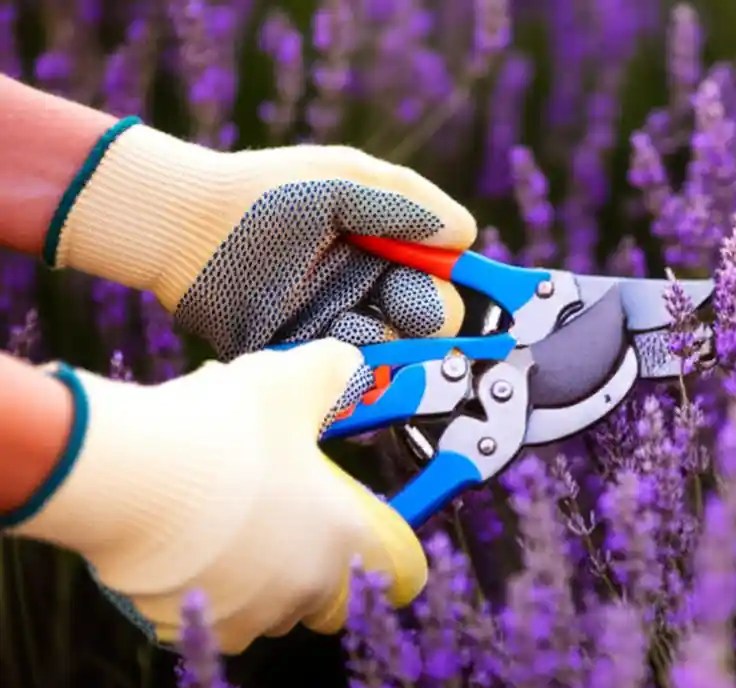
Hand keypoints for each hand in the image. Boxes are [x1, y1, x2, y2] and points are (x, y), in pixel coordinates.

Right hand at [4, 340, 426, 653]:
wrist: (123, 471)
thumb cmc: (219, 429)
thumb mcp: (290, 379)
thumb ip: (333, 372)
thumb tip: (348, 365)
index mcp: (343, 540)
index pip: (394, 571)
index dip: (381, 546)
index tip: (358, 525)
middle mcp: (303, 589)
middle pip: (325, 591)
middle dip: (310, 560)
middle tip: (281, 513)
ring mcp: (245, 614)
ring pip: (266, 605)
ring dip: (255, 574)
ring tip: (225, 518)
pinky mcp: (186, 625)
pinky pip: (208, 611)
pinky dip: (201, 584)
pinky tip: (181, 540)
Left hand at [46, 118, 476, 409]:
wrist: (184, 223)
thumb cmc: (264, 190)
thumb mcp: (344, 181)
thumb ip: (406, 204)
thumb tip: (466, 235)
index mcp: (380, 250)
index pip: (439, 278)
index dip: (456, 284)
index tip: (465, 288)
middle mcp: (362, 290)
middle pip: (428, 323)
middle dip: (433, 318)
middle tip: (419, 310)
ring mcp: (332, 325)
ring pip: (393, 354)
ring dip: (392, 342)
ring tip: (366, 320)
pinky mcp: (299, 356)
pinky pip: (344, 373)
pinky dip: (354, 361)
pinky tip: (341, 336)